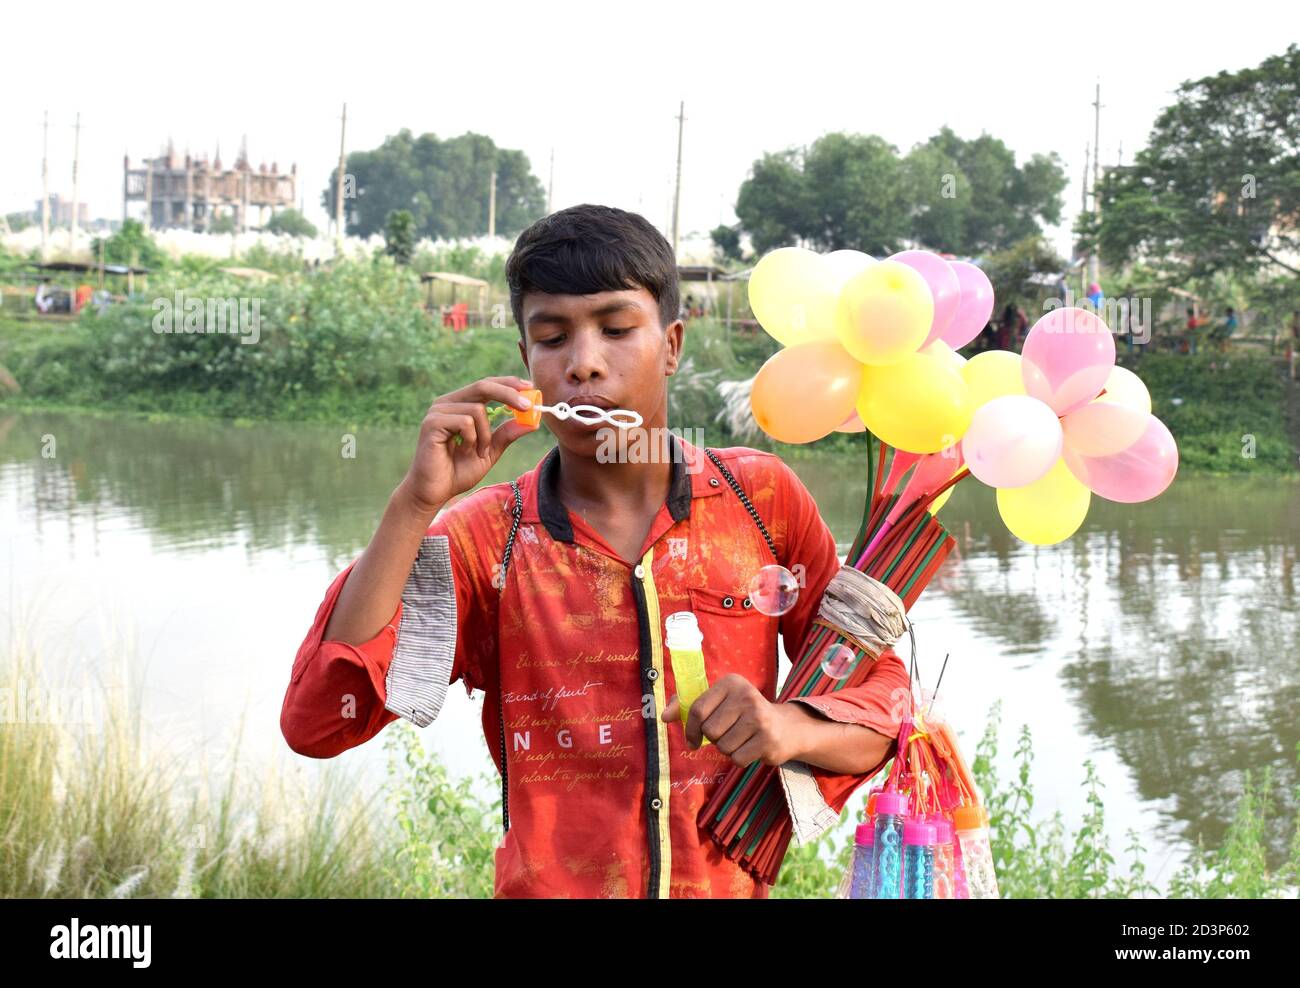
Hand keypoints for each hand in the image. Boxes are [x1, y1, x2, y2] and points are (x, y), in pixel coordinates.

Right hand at [397, 375, 535, 516]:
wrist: (434, 492)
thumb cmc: (458, 472)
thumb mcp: (490, 451)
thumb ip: (506, 435)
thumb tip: (533, 421)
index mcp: (459, 405)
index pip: (486, 385)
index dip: (508, 383)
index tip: (529, 386)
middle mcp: (447, 403)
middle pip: (482, 386)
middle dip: (508, 394)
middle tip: (527, 406)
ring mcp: (437, 411)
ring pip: (477, 409)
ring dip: (486, 435)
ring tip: (479, 452)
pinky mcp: (432, 423)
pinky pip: (465, 422)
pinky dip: (473, 439)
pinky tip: (465, 452)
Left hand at [660, 673, 811, 766]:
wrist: (785, 728)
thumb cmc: (743, 714)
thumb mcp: (720, 702)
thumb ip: (689, 705)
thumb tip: (664, 716)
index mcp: (732, 682)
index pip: (698, 710)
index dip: (691, 729)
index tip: (693, 739)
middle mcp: (747, 696)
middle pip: (710, 730)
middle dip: (714, 739)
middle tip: (728, 734)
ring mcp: (759, 718)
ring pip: (722, 746)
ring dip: (727, 749)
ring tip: (741, 739)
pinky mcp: (768, 740)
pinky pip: (737, 759)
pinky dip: (739, 759)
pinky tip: (750, 748)